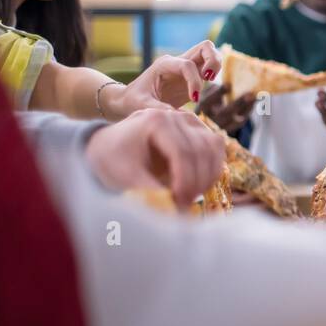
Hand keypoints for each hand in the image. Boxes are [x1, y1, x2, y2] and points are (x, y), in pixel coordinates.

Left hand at [86, 108, 225, 207]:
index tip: (179, 203)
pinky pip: (215, 148)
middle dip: (196, 181)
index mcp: (155, 120)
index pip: (182, 151)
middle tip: (184, 205)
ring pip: (214, 147)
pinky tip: (198, 187)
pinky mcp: (198, 129)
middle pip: (201, 149)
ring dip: (208, 175)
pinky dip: (212, 169)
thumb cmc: (113, 160)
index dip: (185, 180)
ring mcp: (190, 120)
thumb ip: (150, 191)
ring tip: (191, 197)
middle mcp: (176, 115)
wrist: (110, 147)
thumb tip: (175, 211)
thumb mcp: (126, 176)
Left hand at [110, 40, 221, 117]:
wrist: (130, 100)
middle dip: (213, 61)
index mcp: (165, 64)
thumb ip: (158, 108)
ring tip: (210, 81)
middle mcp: (177, 62)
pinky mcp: (192, 76)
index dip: (194, 82)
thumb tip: (176, 115)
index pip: (188, 65)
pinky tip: (205, 88)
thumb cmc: (133, 100)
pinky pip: (210, 67)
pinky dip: (215, 73)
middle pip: (206, 47)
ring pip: (210, 53)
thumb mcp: (142, 105)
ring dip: (216, 65)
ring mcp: (186, 67)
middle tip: (209, 79)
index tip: (194, 99)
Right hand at [198, 81, 255, 133]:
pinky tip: (254, 102)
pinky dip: (248, 112)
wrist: (209, 118)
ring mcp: (220, 127)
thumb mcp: (207, 93)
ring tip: (256, 96)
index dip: (217, 93)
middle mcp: (209, 121)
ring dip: (247, 108)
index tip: (229, 84)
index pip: (206, 102)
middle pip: (224, 113)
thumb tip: (228, 84)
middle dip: (238, 103)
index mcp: (200, 110)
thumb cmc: (209, 100)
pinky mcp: (230, 130)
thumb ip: (213, 88)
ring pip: (235, 120)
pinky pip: (240, 123)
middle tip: (250, 93)